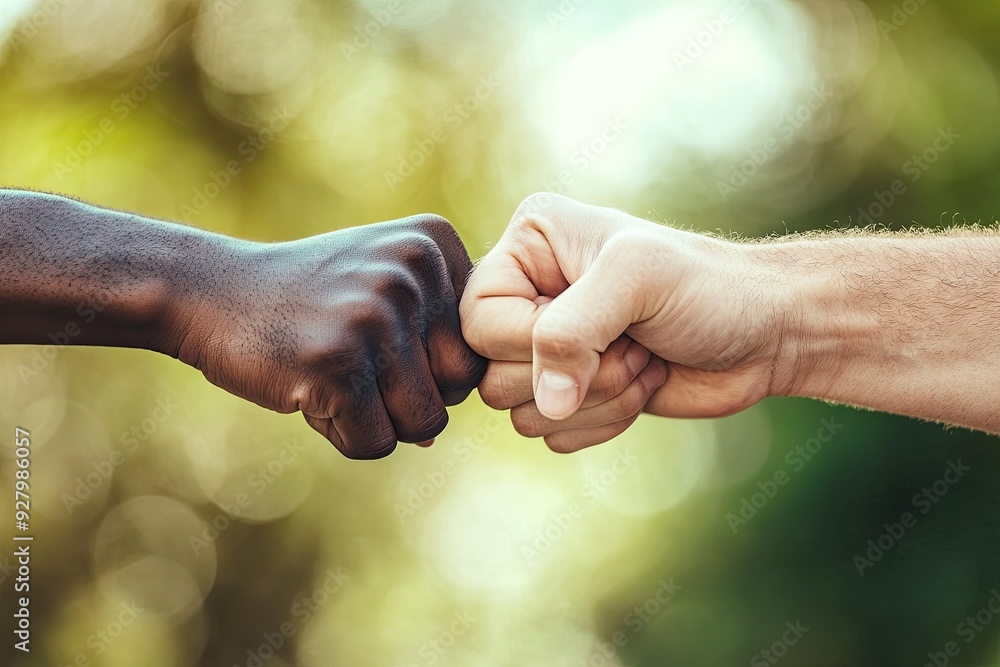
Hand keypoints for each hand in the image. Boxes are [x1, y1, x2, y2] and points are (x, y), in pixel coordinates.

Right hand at [171, 215, 485, 458]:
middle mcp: (414, 272)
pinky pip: (377, 443)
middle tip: (356, 367)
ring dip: (379, 422)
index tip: (380, 341)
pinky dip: (343, 436)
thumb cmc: (309, 298)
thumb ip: (434, 342)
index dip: (431, 367)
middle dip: (412, 399)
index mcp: (435, 243)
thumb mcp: (383, 285)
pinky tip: (306, 391)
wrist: (211, 291)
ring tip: (332, 378)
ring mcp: (376, 315)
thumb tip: (436, 433)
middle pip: (462, 388)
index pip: (478, 348)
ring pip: (427, 424)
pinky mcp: (337, 363)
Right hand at [461, 193, 786, 450]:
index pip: (477, 322)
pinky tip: (643, 382)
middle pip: (492, 376)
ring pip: (524, 414)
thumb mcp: (635, 280)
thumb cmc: (707, 287)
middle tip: (630, 339)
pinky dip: (606, 422)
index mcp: (529, 247)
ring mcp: (551, 350)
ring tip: (641, 357)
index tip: (599, 328)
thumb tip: (542, 406)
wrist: (766, 332)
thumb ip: (572, 333)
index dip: (531, 343)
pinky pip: (555, 435)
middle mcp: (530, 296)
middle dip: (578, 373)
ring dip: (597, 399)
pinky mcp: (574, 395)